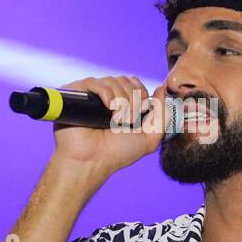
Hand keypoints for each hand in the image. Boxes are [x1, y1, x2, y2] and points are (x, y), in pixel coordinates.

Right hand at [49, 77, 166, 178]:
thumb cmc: (117, 152)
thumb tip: (161, 89)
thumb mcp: (149, 138)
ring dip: (121, 100)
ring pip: (114, 80)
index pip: (136, 84)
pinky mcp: (78, 94)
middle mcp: (107, 98)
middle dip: (134, 100)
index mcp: (122, 105)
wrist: (91, 161)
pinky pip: (97, 82)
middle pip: (127, 80)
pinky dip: (107, 93)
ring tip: (116, 119)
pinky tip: (108, 107)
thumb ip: (162, 115)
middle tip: (128, 121)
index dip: (142, 95)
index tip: (140, 114)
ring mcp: (92, 95)